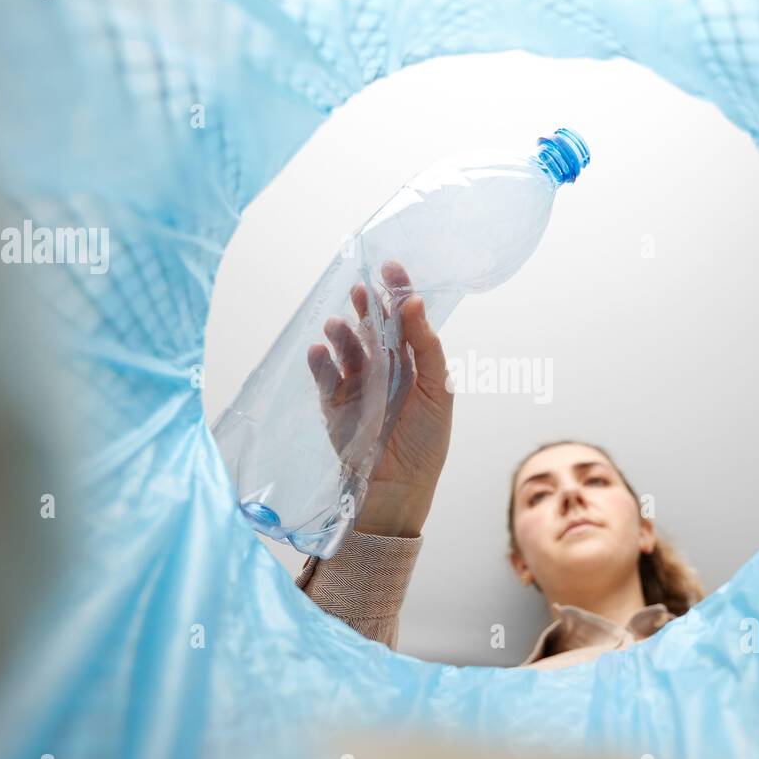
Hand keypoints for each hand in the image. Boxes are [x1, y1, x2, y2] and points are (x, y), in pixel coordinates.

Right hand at [306, 261, 453, 537]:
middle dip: (366, 307)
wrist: (397, 491)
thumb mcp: (438, 392)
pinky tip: (320, 350)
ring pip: (346, 349)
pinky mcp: (335, 406)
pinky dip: (320, 361)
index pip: (405, 321)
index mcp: (415, 366)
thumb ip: (427, 347)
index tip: (390, 267)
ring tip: (337, 325)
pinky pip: (324, 377)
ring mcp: (358, 388)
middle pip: (373, 329)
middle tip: (359, 290)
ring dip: (341, 333)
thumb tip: (414, 302)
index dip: (398, 293)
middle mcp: (386, 372)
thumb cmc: (425, 444)